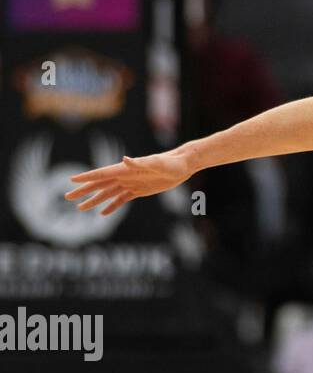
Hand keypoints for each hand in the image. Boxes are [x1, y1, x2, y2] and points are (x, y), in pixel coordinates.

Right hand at [64, 149, 194, 214]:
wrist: (184, 165)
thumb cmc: (171, 162)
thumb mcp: (157, 163)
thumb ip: (141, 162)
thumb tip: (124, 159)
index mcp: (126, 169)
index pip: (102, 173)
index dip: (87, 177)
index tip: (72, 180)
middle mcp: (126, 176)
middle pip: (100, 184)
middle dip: (84, 190)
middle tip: (67, 197)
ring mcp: (131, 183)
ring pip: (108, 193)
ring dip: (94, 200)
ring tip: (80, 208)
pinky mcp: (139, 190)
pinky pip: (122, 199)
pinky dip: (112, 206)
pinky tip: (103, 213)